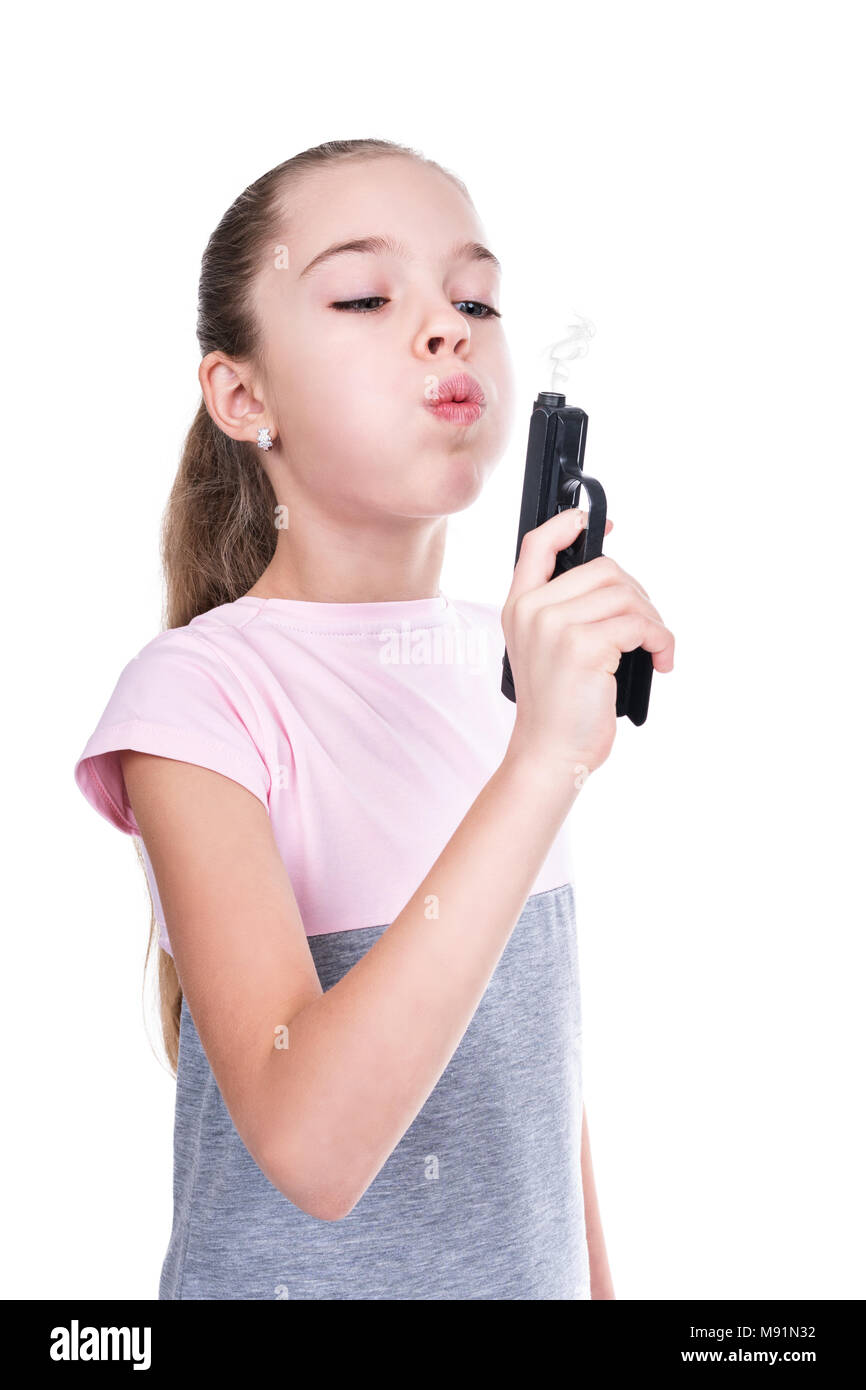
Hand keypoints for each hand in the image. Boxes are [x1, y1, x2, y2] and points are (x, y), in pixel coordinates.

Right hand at [501, 507, 674, 780]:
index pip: (536, 544)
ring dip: (653, 621)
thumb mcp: (546, 649)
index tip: (601, 524)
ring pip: (626, 594)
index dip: (569, 525)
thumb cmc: (557, 706)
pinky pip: (639, 624)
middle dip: (638, 596)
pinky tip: (660, 661)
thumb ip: (564, 610)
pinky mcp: (582, 645)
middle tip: (646, 630)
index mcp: (519, 606)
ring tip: (654, 648)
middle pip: (604, 569)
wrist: (550, 752)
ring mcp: (554, 625)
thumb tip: (615, 580)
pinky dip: (661, 641)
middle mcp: (532, 610)